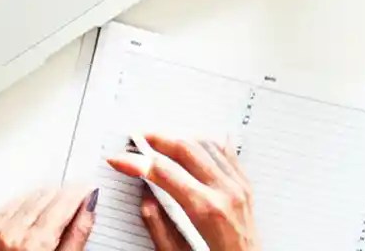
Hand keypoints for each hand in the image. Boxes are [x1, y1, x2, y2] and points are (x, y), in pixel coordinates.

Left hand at [0, 186, 97, 250]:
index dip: (79, 193)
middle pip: (46, 196)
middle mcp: (13, 233)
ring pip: (29, 196)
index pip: (63, 203)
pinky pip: (12, 203)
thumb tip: (89, 205)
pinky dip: (26, 203)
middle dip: (63, 195)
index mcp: (35, 245)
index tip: (88, 190)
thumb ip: (78, 235)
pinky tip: (34, 214)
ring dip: (45, 197)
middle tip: (76, 200)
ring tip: (56, 209)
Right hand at [108, 134, 259, 250]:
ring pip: (206, 144)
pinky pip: (225, 152)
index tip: (119, 159)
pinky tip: (194, 140)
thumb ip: (159, 227)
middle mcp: (225, 191)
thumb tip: (145, 198)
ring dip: (179, 138)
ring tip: (159, 140)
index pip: (164, 172)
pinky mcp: (245, 186)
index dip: (136, 162)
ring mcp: (238, 186)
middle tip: (136, 140)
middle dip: (156, 139)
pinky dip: (205, 143)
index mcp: (206, 210)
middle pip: (185, 149)